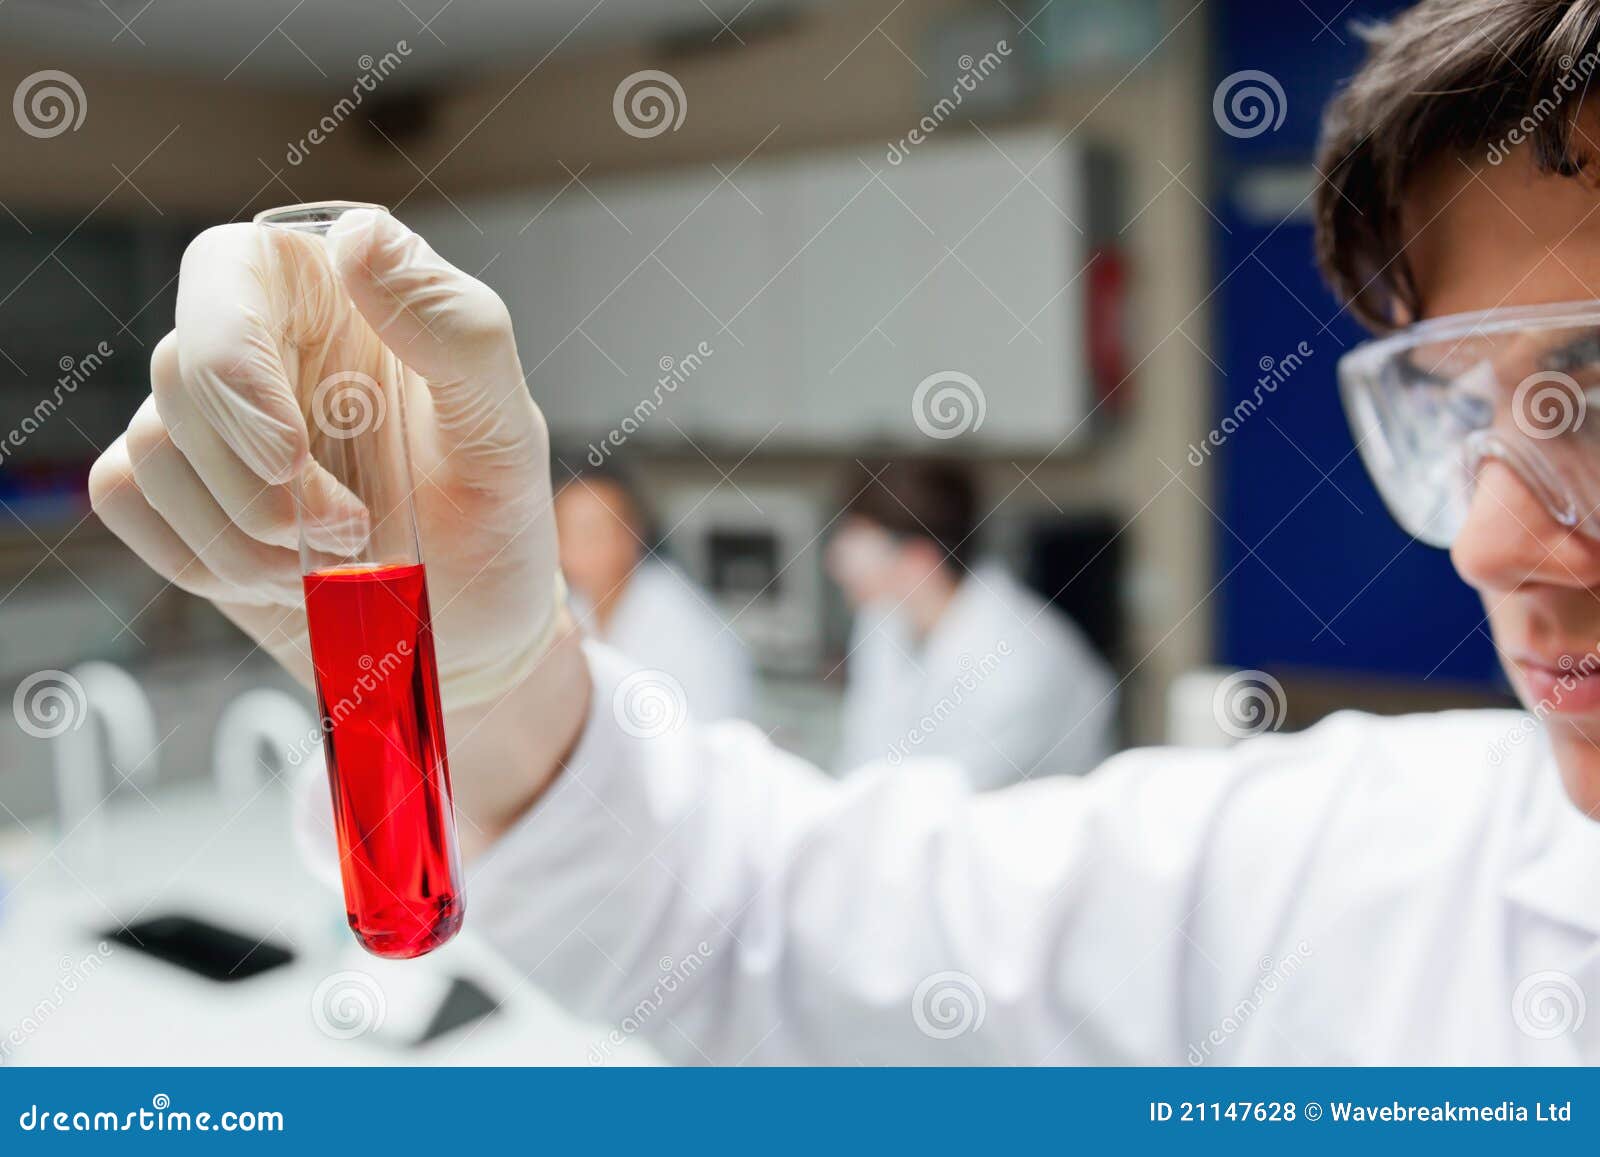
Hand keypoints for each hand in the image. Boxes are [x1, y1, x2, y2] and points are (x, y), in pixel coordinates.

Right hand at [89, 209, 588, 844]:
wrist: (467, 630)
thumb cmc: (493, 522)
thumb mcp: (504, 431)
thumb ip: (453, 331)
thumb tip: (360, 240)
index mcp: (341, 294)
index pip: (230, 266)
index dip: (232, 358)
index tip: (288, 453)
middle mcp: (267, 340)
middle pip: (182, 371)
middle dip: (259, 483)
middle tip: (352, 534)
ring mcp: (215, 415)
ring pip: (152, 446)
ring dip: (241, 533)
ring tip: (336, 559)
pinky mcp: (178, 486)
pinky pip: (124, 497)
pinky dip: (200, 555)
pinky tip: (278, 574)